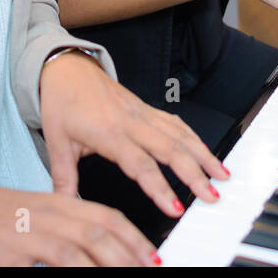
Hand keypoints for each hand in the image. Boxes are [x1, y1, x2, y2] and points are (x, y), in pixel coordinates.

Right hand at [0, 182, 157, 265]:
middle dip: (127, 258)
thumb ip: (71, 227)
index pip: (107, 216)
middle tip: (147, 271)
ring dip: (101, 270)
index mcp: (59, 203)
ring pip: (73, 253)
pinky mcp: (6, 256)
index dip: (134, 238)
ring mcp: (27, 235)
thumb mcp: (41, 212)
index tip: (153, 257)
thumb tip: (103, 249)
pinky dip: (63, 277)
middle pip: (97, 235)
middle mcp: (48, 215)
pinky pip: (39, 270)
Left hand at [38, 50, 227, 216]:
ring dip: (204, 155)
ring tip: (221, 176)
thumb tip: (64, 205)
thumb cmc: (62, 102)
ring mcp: (142, 114)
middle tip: (212, 196)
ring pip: (181, 134)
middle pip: (171, 150)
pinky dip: (195, 139)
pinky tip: (206, 152)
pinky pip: (177, 124)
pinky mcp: (147, 109)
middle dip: (196, 174)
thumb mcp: (56, 142)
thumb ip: (64, 177)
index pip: (141, 165)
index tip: (175, 208)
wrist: (66, 69)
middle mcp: (131, 122)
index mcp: (109, 133)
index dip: (160, 188)